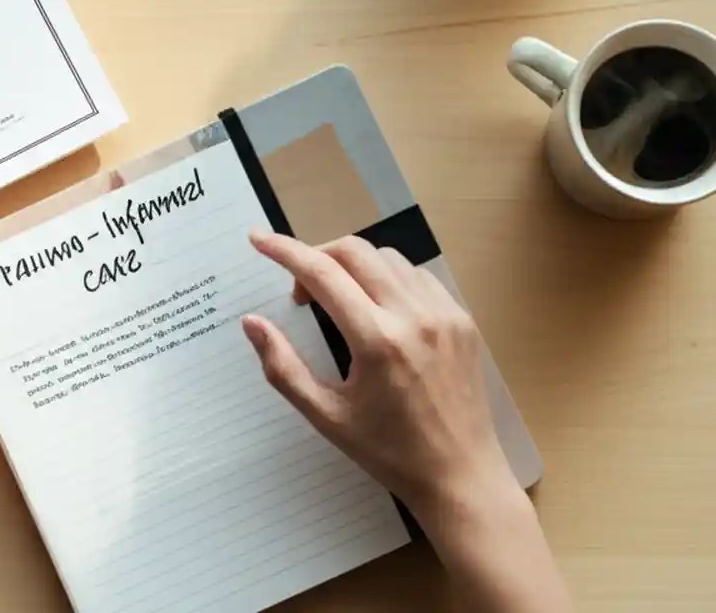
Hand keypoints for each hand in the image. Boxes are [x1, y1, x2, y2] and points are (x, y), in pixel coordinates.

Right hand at [242, 232, 570, 611]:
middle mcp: (414, 316)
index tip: (259, 240)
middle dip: (317, 257)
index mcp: (377, 341)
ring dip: (354, 266)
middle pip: (355, 252)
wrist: (460, 475)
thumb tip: (252, 323)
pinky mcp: (462, 319)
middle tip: (302, 294)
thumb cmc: (389, 452)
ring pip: (388, 258)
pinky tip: (377, 310)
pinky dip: (388, 279)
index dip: (285, 251)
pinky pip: (417, 277)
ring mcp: (444, 313)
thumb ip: (283, 367)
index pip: (323, 274)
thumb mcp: (326, 415)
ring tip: (339, 303)